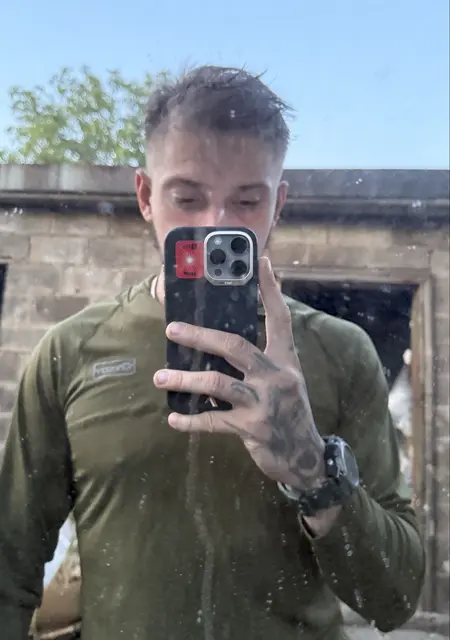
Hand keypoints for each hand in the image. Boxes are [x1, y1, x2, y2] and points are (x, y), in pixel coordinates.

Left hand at [154, 257, 325, 490]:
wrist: (305, 456)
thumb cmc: (290, 412)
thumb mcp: (286, 381)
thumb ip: (261, 362)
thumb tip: (219, 348)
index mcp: (285, 360)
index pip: (279, 318)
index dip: (270, 290)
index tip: (260, 262)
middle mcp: (276, 376)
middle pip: (234, 346)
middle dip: (200, 336)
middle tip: (172, 329)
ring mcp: (264, 402)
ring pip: (216, 382)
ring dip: (184, 380)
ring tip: (160, 378)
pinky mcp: (252, 428)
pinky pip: (213, 420)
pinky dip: (191, 420)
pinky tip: (173, 419)